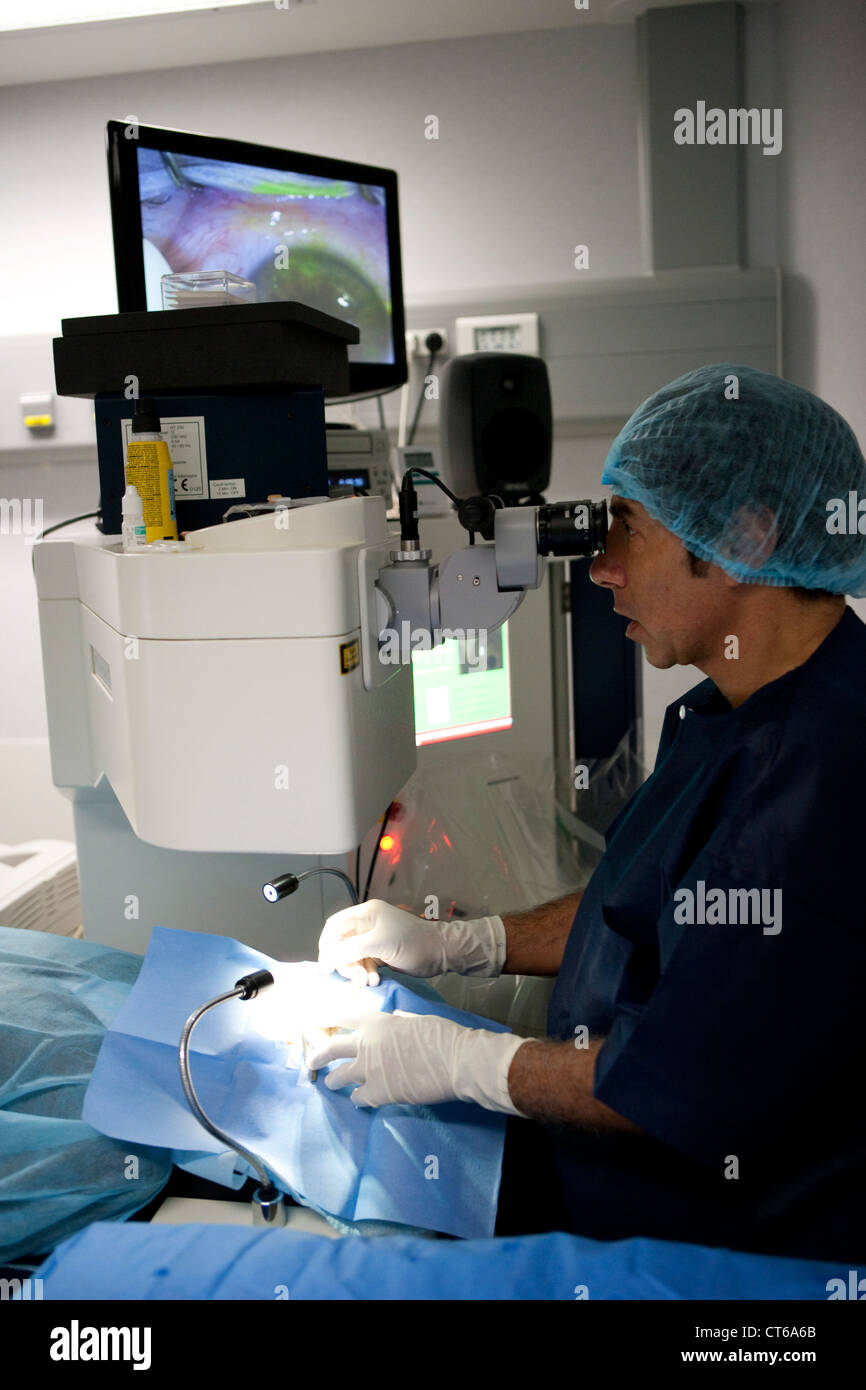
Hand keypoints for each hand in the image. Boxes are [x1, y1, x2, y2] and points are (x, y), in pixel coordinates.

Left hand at [305, 1009, 527, 1112]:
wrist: (455, 1061)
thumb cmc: (441, 1035)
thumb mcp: (416, 1019)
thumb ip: (398, 1021)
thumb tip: (394, 1020)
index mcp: (376, 1022)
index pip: (344, 1016)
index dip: (328, 1017)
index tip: (316, 1019)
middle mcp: (366, 1044)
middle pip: (331, 1049)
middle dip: (318, 1055)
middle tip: (311, 1062)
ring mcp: (370, 1070)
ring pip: (340, 1077)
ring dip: (334, 1081)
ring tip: (331, 1084)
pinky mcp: (378, 1093)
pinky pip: (359, 1098)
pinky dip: (358, 1099)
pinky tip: (359, 1099)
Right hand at [318, 899, 505, 986]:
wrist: (439, 953)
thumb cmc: (411, 942)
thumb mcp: (378, 943)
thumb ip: (350, 950)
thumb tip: (327, 960)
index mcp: (365, 914)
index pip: (334, 926)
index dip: (327, 945)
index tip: (327, 965)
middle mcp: (367, 925)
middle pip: (341, 945)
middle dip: (345, 963)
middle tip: (354, 978)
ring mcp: (374, 940)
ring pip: (352, 958)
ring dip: (356, 972)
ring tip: (367, 982)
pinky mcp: (381, 954)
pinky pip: (364, 965)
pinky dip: (366, 974)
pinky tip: (375, 981)